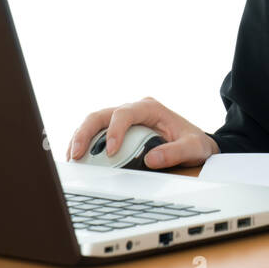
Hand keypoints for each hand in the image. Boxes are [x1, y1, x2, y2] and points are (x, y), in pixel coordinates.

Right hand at [66, 97, 219, 168]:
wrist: (196, 143)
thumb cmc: (194, 142)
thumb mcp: (193, 147)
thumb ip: (175, 152)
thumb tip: (152, 160)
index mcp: (150, 108)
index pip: (125, 113)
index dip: (114, 130)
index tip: (110, 152)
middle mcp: (134, 110)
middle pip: (101, 115)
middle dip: (85, 133)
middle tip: (77, 155)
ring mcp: (124, 119)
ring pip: (94, 122)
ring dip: (80, 138)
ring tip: (72, 159)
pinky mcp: (118, 131)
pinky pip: (96, 133)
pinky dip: (85, 144)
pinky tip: (78, 159)